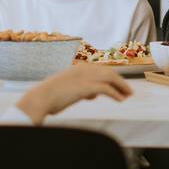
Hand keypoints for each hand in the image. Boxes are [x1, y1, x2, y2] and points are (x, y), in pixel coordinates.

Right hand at [16, 64, 131, 123]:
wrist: (40, 98)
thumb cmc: (50, 97)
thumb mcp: (68, 89)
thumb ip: (80, 89)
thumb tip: (91, 94)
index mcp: (79, 69)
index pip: (101, 70)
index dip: (112, 77)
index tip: (119, 85)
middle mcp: (84, 70)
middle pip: (109, 72)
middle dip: (120, 81)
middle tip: (129, 91)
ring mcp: (85, 78)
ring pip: (110, 78)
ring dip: (121, 87)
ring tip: (128, 95)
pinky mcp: (85, 88)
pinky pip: (106, 89)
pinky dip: (115, 94)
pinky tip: (120, 100)